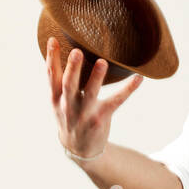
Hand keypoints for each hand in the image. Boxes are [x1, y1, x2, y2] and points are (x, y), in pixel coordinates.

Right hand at [46, 37, 142, 158]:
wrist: (79, 148)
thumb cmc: (69, 115)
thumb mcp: (58, 101)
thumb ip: (60, 81)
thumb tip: (68, 49)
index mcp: (56, 97)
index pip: (51, 75)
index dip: (51, 58)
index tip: (52, 40)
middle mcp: (68, 105)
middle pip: (69, 84)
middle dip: (73, 68)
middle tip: (77, 52)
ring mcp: (85, 113)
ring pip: (91, 93)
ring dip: (97, 78)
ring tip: (103, 62)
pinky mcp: (101, 118)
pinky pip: (116, 102)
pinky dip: (128, 90)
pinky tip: (138, 79)